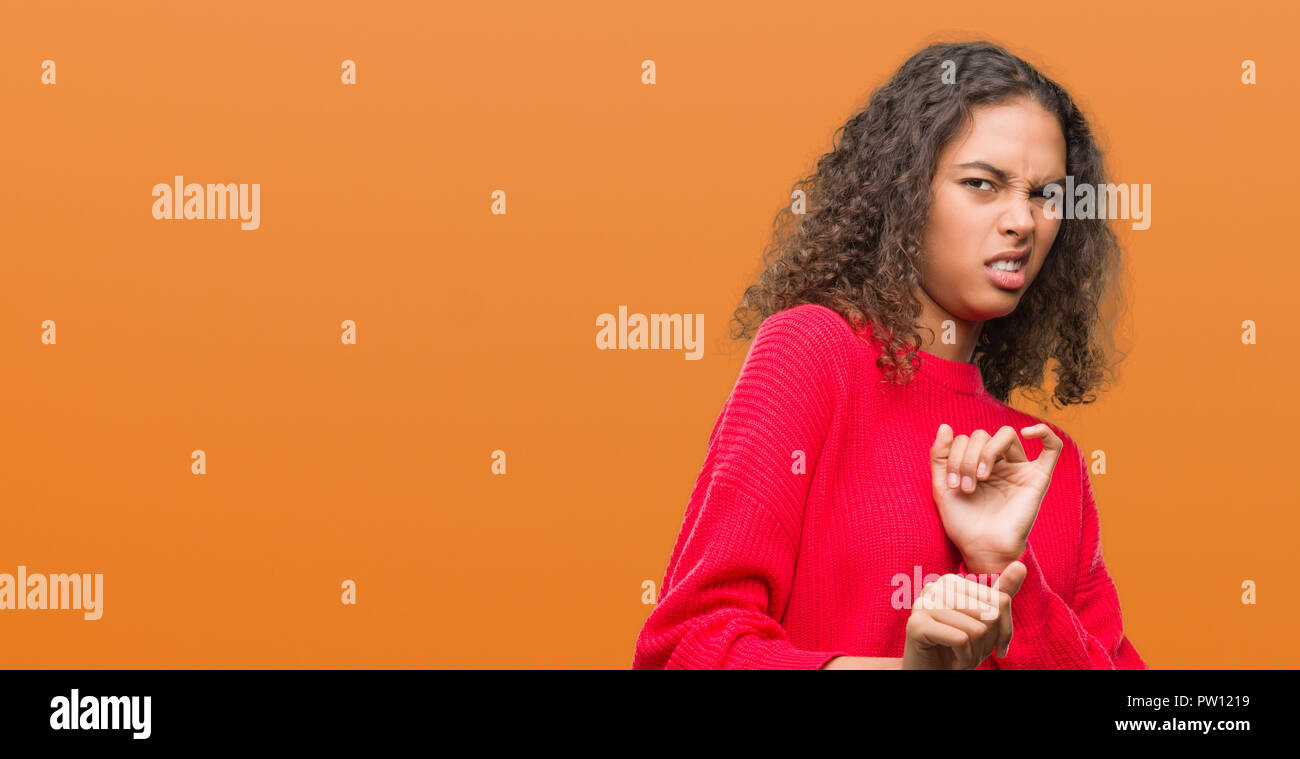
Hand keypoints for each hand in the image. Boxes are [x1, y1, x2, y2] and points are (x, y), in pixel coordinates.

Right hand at [901, 562, 1026, 669]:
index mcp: (951, 581)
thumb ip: (1001, 594)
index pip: (1000, 601)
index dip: (1005, 631)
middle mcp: (935, 587)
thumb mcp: (984, 623)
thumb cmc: (958, 648)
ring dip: (975, 654)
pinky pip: (961, 640)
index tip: (996, 647)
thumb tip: (1021, 565)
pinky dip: (964, 659)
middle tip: (972, 652)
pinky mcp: (916, 625)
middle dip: (988, 643)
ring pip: (977, 629)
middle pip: (990, 614)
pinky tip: (953, 662)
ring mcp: (923, 604)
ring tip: (962, 657)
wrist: (929, 673)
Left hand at [930, 423, 1063, 571]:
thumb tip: (945, 426)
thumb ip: (940, 456)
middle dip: (967, 457)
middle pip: (983, 435)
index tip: (951, 484)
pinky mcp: (1038, 478)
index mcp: (977, 462)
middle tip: (966, 487)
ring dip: (987, 452)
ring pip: (1006, 435)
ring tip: (981, 477)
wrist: (981, 547)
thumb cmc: (963, 522)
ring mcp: (1019, 468)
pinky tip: (1028, 433)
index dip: (954, 456)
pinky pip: (1053, 447)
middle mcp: (999, 462)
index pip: (966, 439)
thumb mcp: (942, 486)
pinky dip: (1044, 432)